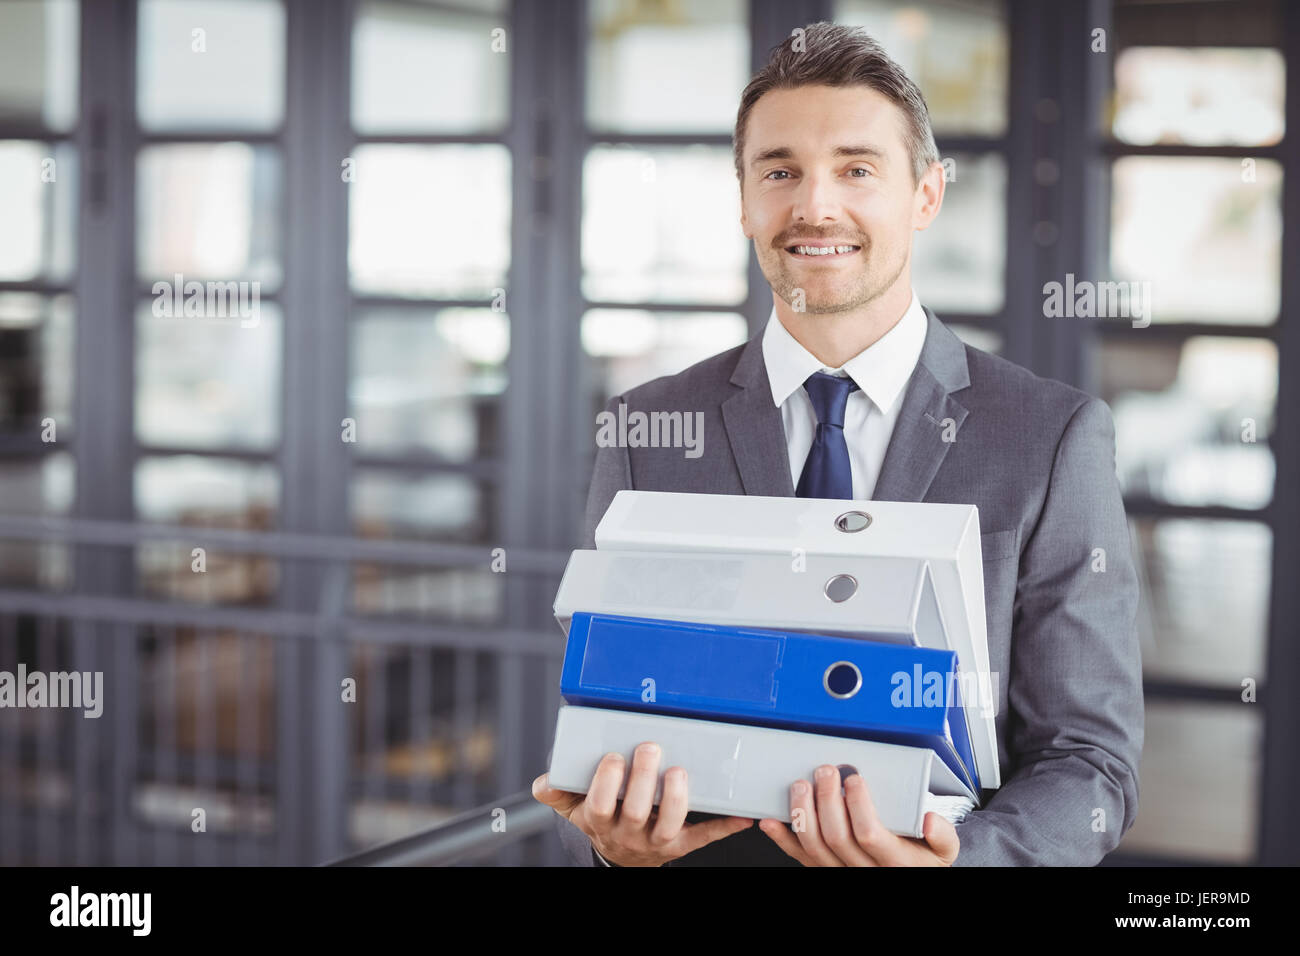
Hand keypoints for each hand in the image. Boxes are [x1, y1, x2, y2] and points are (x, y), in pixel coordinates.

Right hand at [532, 742, 752, 865]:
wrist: (622, 853)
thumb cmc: (601, 815)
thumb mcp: (573, 806)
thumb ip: (556, 791)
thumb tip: (544, 781)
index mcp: (599, 821)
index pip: (599, 805)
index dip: (607, 782)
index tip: (614, 756)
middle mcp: (628, 833)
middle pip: (635, 812)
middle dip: (643, 780)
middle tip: (650, 747)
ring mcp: (657, 841)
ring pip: (668, 825)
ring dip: (676, 799)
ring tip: (679, 771)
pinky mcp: (682, 843)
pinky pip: (705, 836)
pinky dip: (725, 825)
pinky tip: (742, 813)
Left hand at [757, 764, 959, 865]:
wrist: (909, 874)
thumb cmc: (923, 858)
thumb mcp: (943, 850)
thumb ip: (943, 834)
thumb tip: (930, 819)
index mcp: (895, 862)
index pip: (869, 834)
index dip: (858, 805)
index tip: (855, 778)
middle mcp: (865, 870)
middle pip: (836, 837)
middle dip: (826, 799)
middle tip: (825, 771)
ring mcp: (840, 872)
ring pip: (813, 848)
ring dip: (803, 813)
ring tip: (801, 785)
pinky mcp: (823, 870)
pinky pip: (799, 857)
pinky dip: (781, 838)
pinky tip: (770, 819)